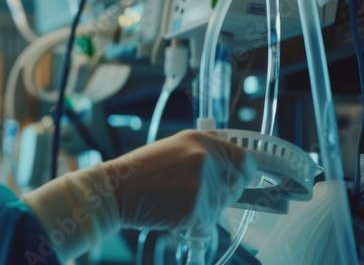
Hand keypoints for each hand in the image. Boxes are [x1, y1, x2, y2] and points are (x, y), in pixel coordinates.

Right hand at [103, 129, 255, 231]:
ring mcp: (202, 185)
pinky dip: (194, 222)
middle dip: (222, 193)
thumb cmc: (142, 170)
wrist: (117, 189)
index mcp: (202, 141)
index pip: (244, 159)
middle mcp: (206, 159)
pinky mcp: (196, 209)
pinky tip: (174, 212)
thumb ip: (205, 151)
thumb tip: (233, 163)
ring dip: (206, 208)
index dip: (246, 172)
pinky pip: (207, 222)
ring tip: (177, 200)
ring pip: (222, 206)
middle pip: (235, 185)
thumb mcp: (175, 147)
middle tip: (195, 192)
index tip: (243, 178)